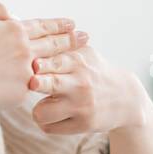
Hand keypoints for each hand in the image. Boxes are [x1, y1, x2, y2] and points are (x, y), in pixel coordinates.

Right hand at [0, 3, 76, 112]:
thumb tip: (12, 14)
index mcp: (14, 30)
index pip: (43, 26)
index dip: (58, 24)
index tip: (72, 23)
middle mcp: (24, 51)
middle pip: (53, 45)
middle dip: (71, 40)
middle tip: (86, 37)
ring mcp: (24, 74)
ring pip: (47, 68)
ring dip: (63, 63)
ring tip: (76, 61)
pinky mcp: (18, 95)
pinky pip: (29, 88)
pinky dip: (37, 85)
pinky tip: (47, 86)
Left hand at [27, 34, 151, 134]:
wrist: (125, 98)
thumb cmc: (94, 71)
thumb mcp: (83, 53)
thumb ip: (59, 45)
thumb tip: (26, 26)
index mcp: (78, 62)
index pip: (56, 61)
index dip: (41, 63)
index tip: (33, 64)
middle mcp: (80, 84)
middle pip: (52, 84)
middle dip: (37, 82)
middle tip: (31, 82)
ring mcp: (81, 106)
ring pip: (43, 112)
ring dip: (38, 109)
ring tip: (44, 105)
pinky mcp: (82, 125)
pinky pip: (50, 127)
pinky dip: (46, 122)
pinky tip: (52, 116)